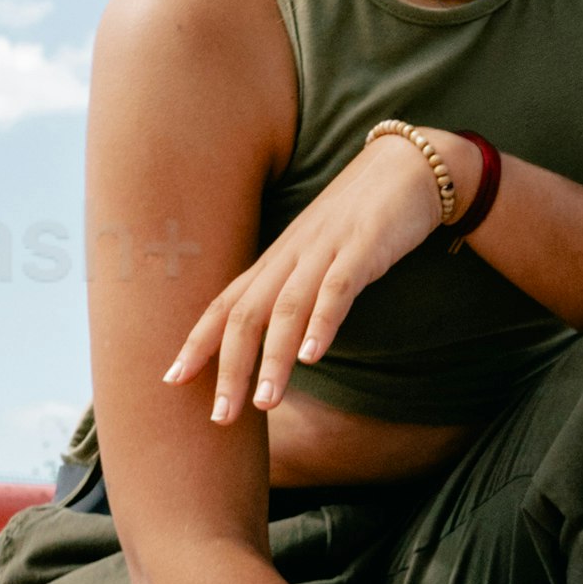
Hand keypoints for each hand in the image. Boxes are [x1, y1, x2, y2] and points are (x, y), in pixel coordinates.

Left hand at [166, 129, 455, 423]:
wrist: (410, 166)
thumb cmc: (363, 219)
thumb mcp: (321, 257)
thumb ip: (298, 293)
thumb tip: (280, 343)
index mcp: (278, 260)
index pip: (226, 304)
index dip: (197, 342)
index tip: (171, 381)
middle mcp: (292, 255)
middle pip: (247, 314)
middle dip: (230, 367)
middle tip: (220, 417)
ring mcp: (326, 249)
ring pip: (287, 308)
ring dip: (273, 358)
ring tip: (265, 403)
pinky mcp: (364, 245)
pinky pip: (338, 288)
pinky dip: (322, 322)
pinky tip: (312, 356)